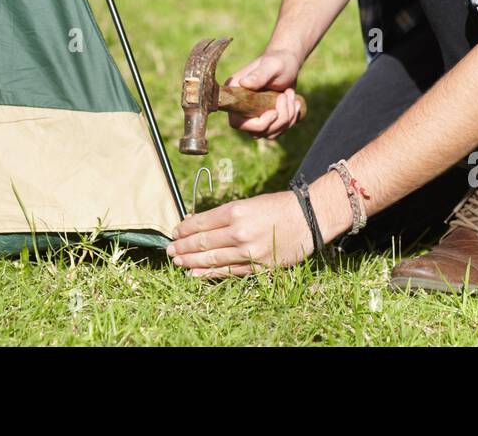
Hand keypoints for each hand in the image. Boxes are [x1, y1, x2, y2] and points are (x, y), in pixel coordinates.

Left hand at [165, 191, 315, 276]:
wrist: (309, 218)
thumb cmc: (278, 207)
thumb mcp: (249, 203)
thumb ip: (225, 215)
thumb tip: (198, 224)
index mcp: (236, 211)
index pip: (201, 222)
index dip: (185, 229)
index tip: (175, 232)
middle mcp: (240, 231)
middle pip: (203, 242)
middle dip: (182, 246)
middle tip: (169, 250)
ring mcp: (249, 251)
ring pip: (212, 259)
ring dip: (190, 261)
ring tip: (177, 262)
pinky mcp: (258, 266)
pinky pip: (228, 271)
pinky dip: (208, 274)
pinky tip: (194, 274)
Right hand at [224, 46, 303, 139]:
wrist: (288, 63)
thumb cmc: (278, 61)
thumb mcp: (271, 65)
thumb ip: (259, 74)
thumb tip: (244, 83)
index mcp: (235, 94)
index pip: (237, 122)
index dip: (257, 124)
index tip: (274, 112)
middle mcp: (241, 108)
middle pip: (256, 131)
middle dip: (278, 120)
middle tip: (286, 96)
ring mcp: (253, 115)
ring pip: (269, 133)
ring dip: (286, 118)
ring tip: (290, 95)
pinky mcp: (266, 119)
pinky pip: (278, 130)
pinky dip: (290, 119)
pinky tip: (295, 102)